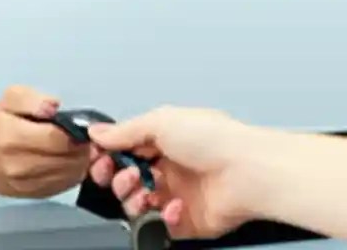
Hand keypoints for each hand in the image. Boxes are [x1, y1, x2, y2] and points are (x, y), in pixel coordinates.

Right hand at [0, 85, 89, 197]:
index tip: (80, 125)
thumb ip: (34, 99)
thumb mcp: (10, 98)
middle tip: (81, 135)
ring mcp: (28, 183)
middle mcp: (20, 165)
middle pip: (70, 158)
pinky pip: (68, 184)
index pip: (59, 139)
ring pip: (73, 173)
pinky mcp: (36, 194)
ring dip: (80, 159)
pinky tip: (67, 159)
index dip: (77, 132)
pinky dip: (74, 171)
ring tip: (74, 145)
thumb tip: (53, 106)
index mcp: (12, 138)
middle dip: (82, 145)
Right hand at [88, 106, 263, 238]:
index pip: (125, 150)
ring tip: (146, 192)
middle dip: (118, 179)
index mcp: (165, 140)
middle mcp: (171, 167)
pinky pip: (161, 225)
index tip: (100, 158)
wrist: (248, 172)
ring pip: (139, 205)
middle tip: (125, 176)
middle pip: (127, 180)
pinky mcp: (188, 220)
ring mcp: (178, 194)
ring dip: (135, 199)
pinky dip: (162, 217)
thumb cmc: (217, 139)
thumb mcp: (162, 121)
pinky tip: (173, 205)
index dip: (109, 155)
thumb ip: (125, 130)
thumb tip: (98, 132)